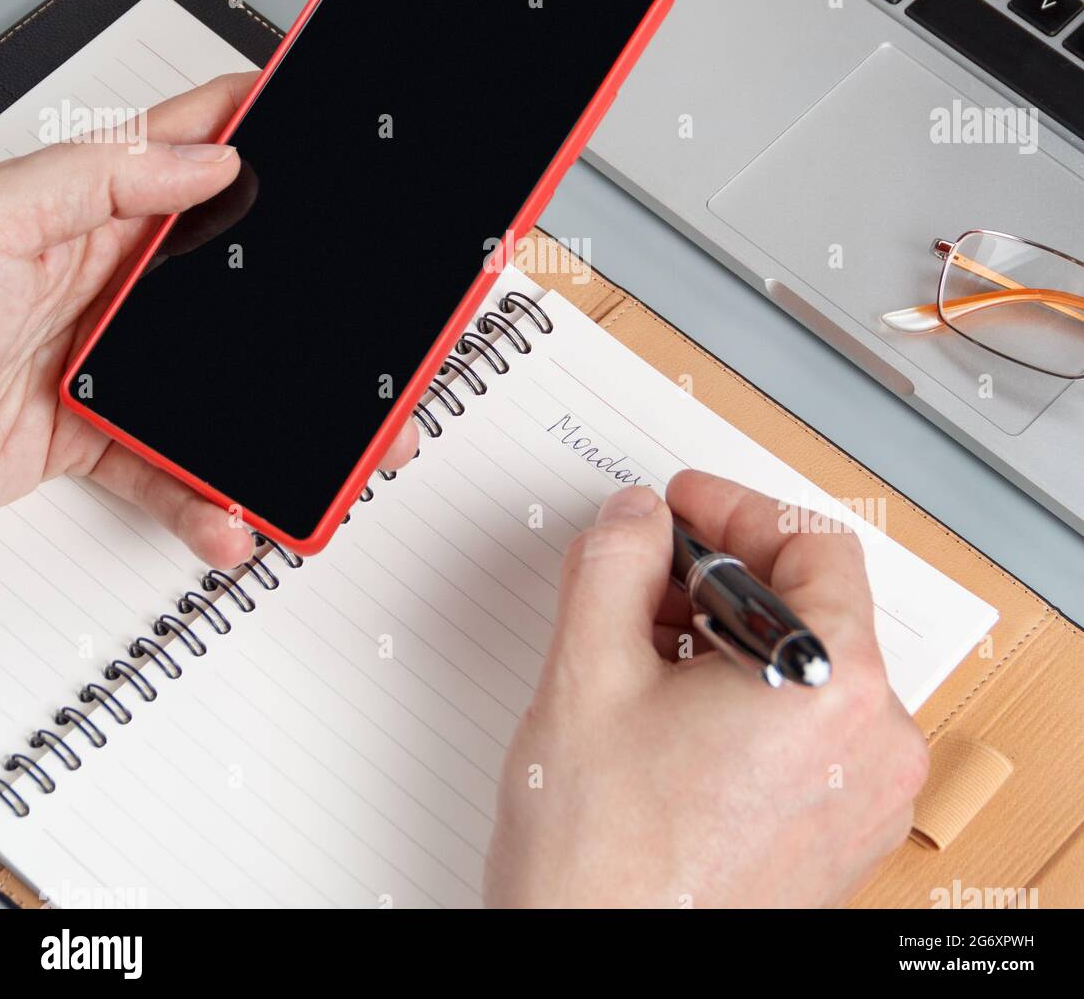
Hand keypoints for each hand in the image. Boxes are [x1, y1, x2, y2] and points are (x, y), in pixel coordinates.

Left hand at [0, 72, 416, 566]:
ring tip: (342, 444)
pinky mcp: (97, 438)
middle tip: (378, 317)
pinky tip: (229, 514)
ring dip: (287, 417)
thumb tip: (208, 158)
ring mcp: (111, 361)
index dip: (268, 129)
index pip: (199, 150)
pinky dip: (206, 502)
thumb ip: (100, 180)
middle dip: (315, 297)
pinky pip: (172, 471)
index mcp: (91, 207)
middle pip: (240, 278)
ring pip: (226, 382)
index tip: (336, 125)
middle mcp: (110, 279)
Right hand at [485, 471, 929, 908]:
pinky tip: (668, 709)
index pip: (814, 544)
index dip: (736, 509)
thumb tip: (636, 520)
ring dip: (722, 635)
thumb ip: (613, 563)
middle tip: (644, 574)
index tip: (681, 506)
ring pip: (803, 666)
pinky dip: (741, 693)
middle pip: (811, 604)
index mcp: (833, 690)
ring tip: (642, 650)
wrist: (593, 978)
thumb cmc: (603, 865)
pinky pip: (803, 725)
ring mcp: (859, 797)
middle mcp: (871, 745)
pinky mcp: (834, 833)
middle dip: (719, 576)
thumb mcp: (587, 672)